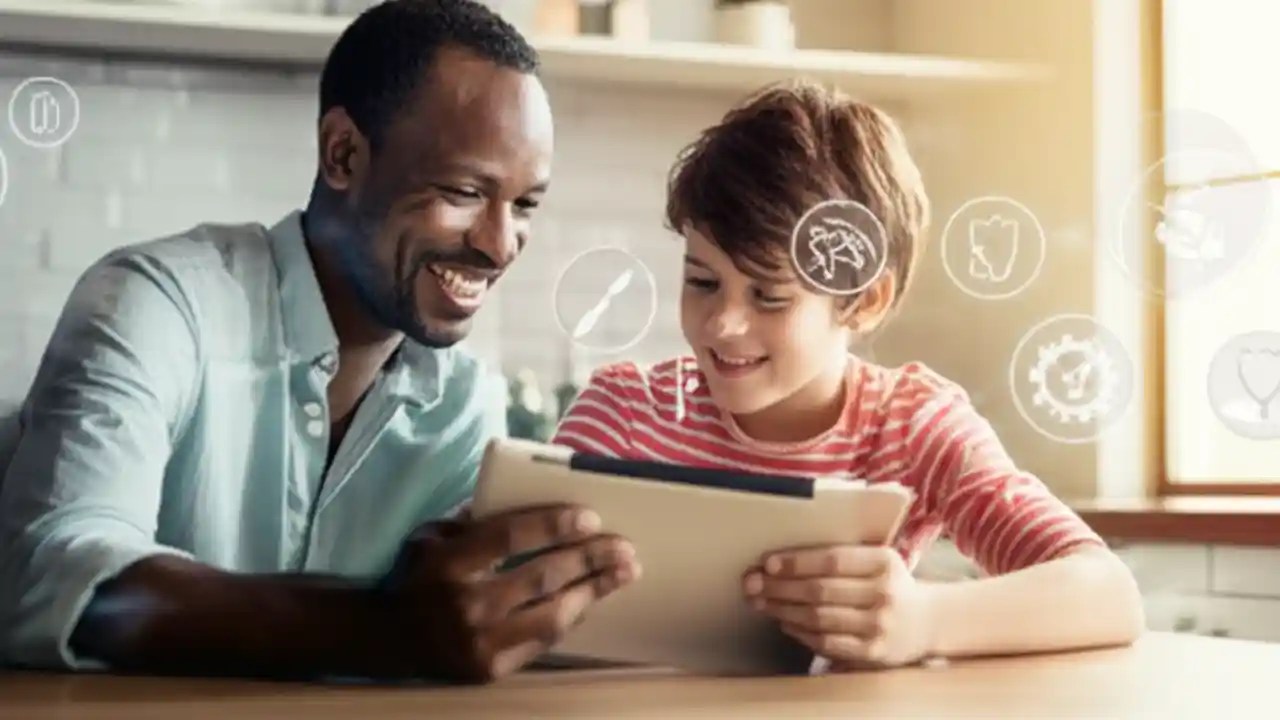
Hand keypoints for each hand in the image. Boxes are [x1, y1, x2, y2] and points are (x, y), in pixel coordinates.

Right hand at [379, 505, 639, 682]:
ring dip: (594, 591)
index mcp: (449, 563)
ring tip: (624, 573)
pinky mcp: (491, 669)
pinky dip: (571, 617)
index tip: (591, 518)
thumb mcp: (433, 538)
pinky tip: (592, 599)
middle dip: (589, 559)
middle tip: (623, 547)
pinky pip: (544, 642)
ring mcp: (479, 642)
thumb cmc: (418, 578)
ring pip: (552, 615)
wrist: (388, 640)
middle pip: (541, 577)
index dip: (554, 526)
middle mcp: (465, 604)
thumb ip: (475, 520)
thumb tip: (532, 499)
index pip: (510, 538)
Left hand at [743, 545, 936, 669]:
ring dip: (783, 609)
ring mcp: (879, 625)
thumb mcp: (877, 559)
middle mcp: (884, 593)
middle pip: (820, 589)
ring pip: (819, 617)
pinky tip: (784, 622)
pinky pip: (827, 642)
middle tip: (752, 583)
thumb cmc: (888, 583)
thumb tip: (782, 559)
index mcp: (884, 561)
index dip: (797, 562)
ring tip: (761, 602)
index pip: (832, 560)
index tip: (768, 563)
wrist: (927, 621)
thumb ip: (841, 556)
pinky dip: (800, 632)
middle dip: (780, 587)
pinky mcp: (873, 652)